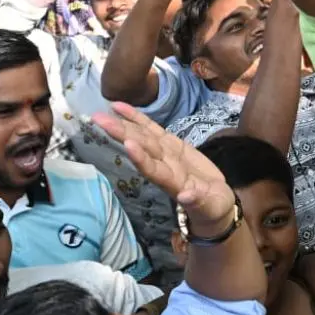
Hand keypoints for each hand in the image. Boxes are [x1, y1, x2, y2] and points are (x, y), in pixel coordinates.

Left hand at [92, 102, 235, 227]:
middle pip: (141, 147)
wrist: (214, 201)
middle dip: (121, 134)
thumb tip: (187, 196)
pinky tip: (119, 107)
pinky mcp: (171, 144)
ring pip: (143, 136)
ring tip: (106, 110)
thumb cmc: (212, 207)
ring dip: (123, 123)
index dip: (141, 158)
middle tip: (100, 120)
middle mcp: (163, 167)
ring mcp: (165, 154)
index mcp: (172, 183)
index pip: (153, 170)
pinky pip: (152, 129)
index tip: (128, 144)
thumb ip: (198, 201)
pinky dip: (137, 118)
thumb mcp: (210, 206)